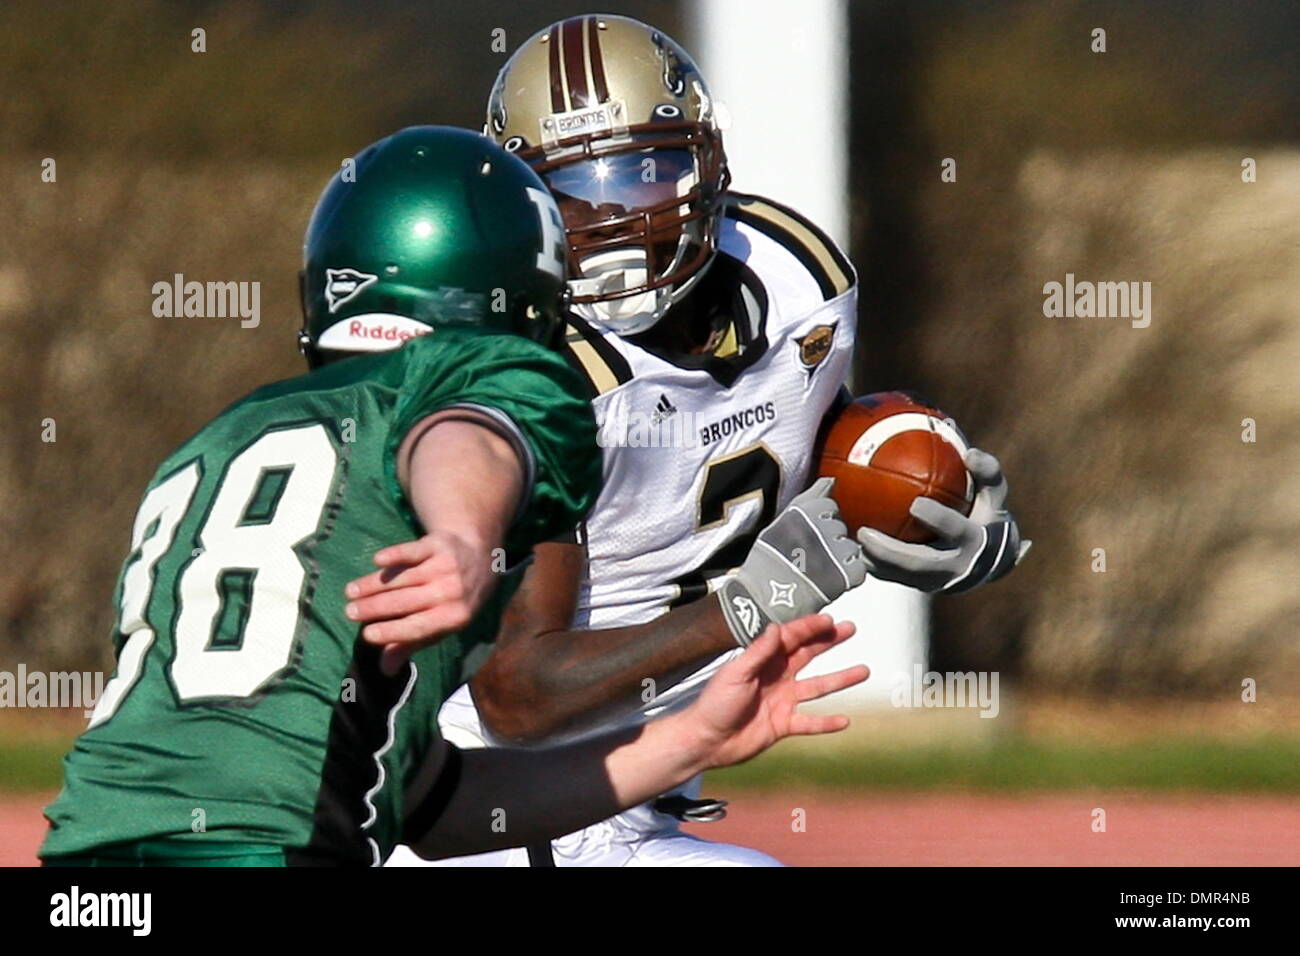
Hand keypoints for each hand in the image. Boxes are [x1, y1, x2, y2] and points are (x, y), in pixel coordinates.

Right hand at [344, 530, 496, 672]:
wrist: (480, 559)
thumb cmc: (451, 600)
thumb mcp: (439, 625)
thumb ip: (410, 643)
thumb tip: (385, 670)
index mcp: (453, 617)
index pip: (418, 627)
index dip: (392, 631)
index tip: (367, 634)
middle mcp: (450, 592)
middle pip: (406, 601)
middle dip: (375, 607)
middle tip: (349, 612)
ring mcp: (445, 567)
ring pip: (403, 578)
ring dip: (373, 584)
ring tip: (350, 592)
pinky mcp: (439, 545)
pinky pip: (414, 551)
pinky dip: (397, 554)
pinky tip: (378, 560)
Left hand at [687, 614, 867, 769]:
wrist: (707, 740)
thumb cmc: (715, 704)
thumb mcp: (736, 673)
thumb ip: (758, 652)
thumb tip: (778, 628)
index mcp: (763, 661)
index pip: (791, 638)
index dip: (809, 627)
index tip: (829, 619)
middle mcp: (776, 677)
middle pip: (808, 655)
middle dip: (828, 642)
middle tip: (850, 629)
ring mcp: (782, 700)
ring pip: (817, 687)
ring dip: (840, 679)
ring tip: (863, 670)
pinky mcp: (783, 724)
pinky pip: (810, 722)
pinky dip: (826, 722)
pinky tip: (845, 721)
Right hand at [718, 478, 867, 645]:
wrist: (764, 598)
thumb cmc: (768, 560)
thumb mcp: (784, 519)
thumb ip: (810, 496)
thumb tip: (831, 480)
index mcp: (807, 510)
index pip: (828, 506)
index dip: (818, 523)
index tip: (805, 537)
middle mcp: (825, 526)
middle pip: (839, 526)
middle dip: (829, 540)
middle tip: (808, 556)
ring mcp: (838, 549)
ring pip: (850, 547)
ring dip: (839, 558)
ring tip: (818, 570)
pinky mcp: (848, 573)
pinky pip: (858, 568)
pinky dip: (847, 576)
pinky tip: (829, 581)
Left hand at [857, 447, 1030, 593]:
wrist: (990, 561)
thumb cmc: (986, 514)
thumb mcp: (993, 493)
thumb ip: (985, 469)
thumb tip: (963, 442)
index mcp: (974, 540)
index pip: (956, 529)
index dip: (938, 519)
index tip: (915, 505)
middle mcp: (956, 566)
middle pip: (919, 563)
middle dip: (890, 552)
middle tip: (863, 533)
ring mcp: (936, 580)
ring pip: (900, 576)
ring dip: (874, 560)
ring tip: (849, 541)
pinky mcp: (920, 585)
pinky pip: (892, 577)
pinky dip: (872, 563)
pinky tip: (850, 546)